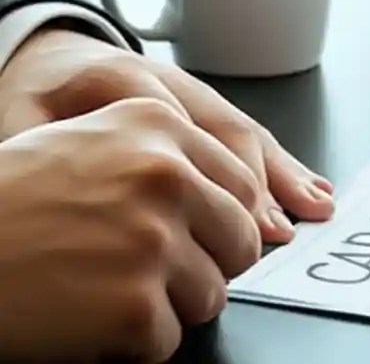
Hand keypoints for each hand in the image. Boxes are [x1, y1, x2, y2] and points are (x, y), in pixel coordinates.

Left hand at [0, 27, 332, 242]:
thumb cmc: (32, 103)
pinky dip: (282, 170)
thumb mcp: (18, 128)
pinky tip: (308, 193)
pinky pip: (251, 140)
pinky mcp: (210, 111)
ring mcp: (195, 94)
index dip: (196, 171)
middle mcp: (166, 81)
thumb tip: (73, 209)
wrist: (49, 66)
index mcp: (114, 77)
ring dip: (280, 176)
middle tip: (268, 232)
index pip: (167, 119)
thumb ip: (48, 159)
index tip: (213, 219)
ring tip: (311, 210)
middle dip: (252, 181)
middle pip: (221, 125)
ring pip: (245, 133)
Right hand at [0, 99, 262, 362]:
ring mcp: (153, 239)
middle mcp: (164, 174)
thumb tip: (249, 203)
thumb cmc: (9, 205)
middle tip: (145, 272)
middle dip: (203, 267)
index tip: (196, 238)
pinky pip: (168, 339)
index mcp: (158, 124)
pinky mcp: (136, 304)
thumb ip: (169, 159)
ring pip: (212, 295)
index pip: (244, 186)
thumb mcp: (90, 144)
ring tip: (104, 288)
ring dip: (165, 306)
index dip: (220, 224)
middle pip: (240, 242)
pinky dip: (131, 343)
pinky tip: (85, 315)